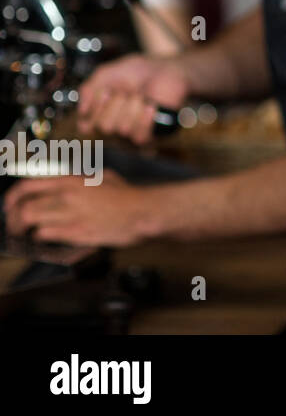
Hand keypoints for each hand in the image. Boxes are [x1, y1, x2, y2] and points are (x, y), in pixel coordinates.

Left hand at [2, 170, 145, 246]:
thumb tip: (75, 183)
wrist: (143, 212)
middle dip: (15, 219)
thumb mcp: (105, 177)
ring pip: (30, 222)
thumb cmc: (129, 196)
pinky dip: (41, 237)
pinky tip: (46, 238)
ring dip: (25, 230)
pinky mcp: (76, 232)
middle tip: (16, 226)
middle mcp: (67, 196)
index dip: (12, 198)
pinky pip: (46, 235)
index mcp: (72, 181)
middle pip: (24, 208)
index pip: (28, 186)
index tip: (10, 206)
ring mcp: (71, 215)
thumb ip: (84, 180)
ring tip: (27, 233)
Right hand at [76, 54, 190, 144]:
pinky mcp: (151, 133)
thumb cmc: (137, 72)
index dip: (96, 107)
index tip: (107, 91)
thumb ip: (88, 89)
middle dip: (117, 104)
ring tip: (141, 95)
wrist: (165, 69)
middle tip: (127, 91)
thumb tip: (82, 111)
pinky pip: (139, 135)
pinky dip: (144, 117)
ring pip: (122, 129)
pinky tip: (150, 105)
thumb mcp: (106, 74)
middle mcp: (114, 125)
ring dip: (133, 106)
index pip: (86, 125)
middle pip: (104, 127)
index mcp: (100, 113)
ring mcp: (132, 130)